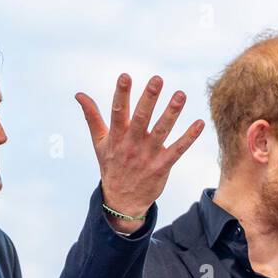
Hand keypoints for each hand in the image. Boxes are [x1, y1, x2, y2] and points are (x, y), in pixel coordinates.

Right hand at [75, 73, 204, 230]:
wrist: (122, 202)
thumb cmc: (111, 166)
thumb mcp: (99, 143)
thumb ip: (92, 117)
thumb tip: (79, 94)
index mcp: (116, 137)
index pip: (118, 112)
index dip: (121, 94)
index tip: (125, 76)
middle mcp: (132, 145)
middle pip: (141, 118)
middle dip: (149, 99)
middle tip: (157, 79)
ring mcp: (148, 156)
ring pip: (161, 131)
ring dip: (171, 113)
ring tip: (180, 95)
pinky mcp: (162, 166)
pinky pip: (178, 150)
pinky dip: (189, 137)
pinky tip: (199, 123)